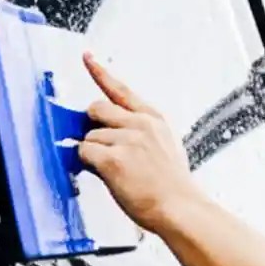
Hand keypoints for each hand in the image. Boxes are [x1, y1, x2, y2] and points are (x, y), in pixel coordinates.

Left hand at [77, 52, 204, 233]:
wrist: (180, 208)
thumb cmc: (172, 186)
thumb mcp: (164, 147)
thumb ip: (139, 133)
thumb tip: (109, 135)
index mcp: (154, 119)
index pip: (121, 90)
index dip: (100, 72)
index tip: (87, 57)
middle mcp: (140, 123)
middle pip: (96, 108)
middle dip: (92, 126)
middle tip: (102, 147)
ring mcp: (127, 140)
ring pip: (89, 136)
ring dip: (94, 153)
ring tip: (118, 172)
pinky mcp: (113, 159)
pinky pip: (84, 153)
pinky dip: (87, 164)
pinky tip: (106, 175)